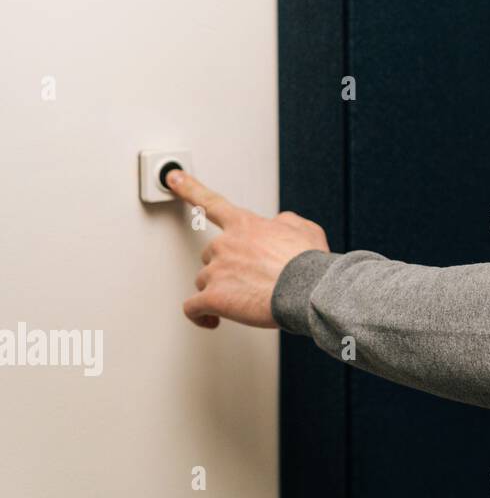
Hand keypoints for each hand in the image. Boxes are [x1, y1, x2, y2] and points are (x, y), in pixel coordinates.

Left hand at [166, 169, 328, 329]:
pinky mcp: (213, 298)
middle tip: (249, 278)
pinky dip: (201, 316)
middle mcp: (225, 244)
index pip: (211, 202)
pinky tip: (212, 320)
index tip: (173, 178)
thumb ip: (284, 221)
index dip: (189, 188)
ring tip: (245, 300)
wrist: (308, 289)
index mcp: (245, 224)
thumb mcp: (304, 227)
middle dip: (226, 266)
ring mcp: (216, 271)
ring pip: (204, 281)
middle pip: (210, 254)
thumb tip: (275, 223)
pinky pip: (194, 308)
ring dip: (219, 290)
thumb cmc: (309, 262)